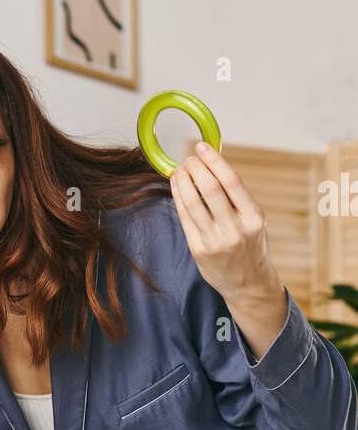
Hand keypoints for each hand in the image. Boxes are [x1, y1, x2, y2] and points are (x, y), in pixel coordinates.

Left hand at [169, 143, 288, 358]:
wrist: (249, 283)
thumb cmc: (251, 244)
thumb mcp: (254, 219)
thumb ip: (236, 196)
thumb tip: (212, 164)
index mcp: (254, 218)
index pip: (231, 182)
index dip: (213, 160)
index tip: (201, 146)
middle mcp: (235, 230)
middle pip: (209, 189)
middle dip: (195, 168)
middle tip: (188, 158)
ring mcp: (215, 241)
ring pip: (192, 203)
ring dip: (182, 181)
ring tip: (179, 169)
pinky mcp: (199, 250)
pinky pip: (185, 218)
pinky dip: (178, 198)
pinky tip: (176, 186)